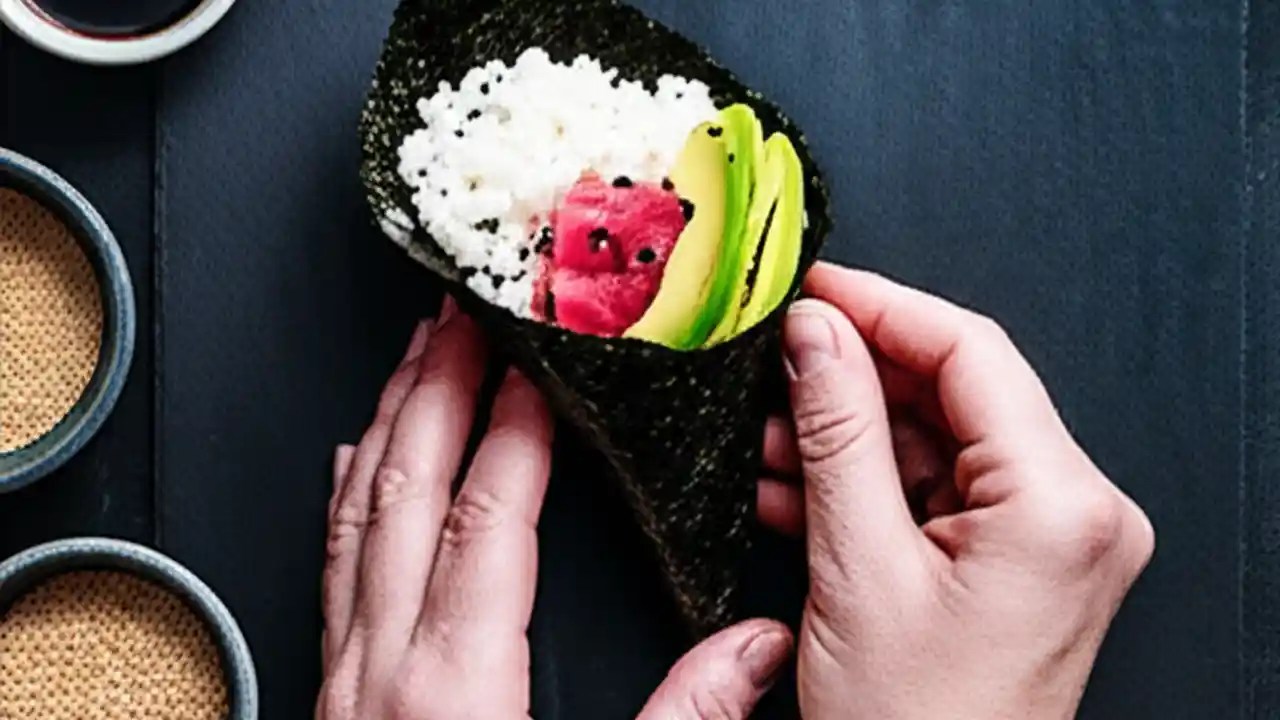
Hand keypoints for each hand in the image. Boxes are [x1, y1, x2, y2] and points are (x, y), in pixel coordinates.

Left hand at [318, 298, 794, 719]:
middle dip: (436, 388)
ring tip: (416, 354)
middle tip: (460, 311)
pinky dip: (347, 496)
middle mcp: (383, 666)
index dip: (514, 432)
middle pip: (405, 490)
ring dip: (390, 422)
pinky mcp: (333, 692)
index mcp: (455, 687)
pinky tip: (355, 460)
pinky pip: (332, 564)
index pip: (485, 520)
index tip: (539, 365)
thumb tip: (762, 651)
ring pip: (358, 515)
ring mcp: (345, 675)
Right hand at [755, 263, 1154, 719]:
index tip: (813, 285)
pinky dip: (864, 484)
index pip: (970, 354)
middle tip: (775, 362)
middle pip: (954, 394)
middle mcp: (1076, 513)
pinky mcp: (1014, 563)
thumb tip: (814, 333)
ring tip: (768, 436)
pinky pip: (934, 491)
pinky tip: (795, 487)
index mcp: (1062, 505)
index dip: (881, 305)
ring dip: (846, 434)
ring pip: (935, 442)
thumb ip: (834, 432)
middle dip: (853, 377)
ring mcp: (1049, 540)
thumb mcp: (855, 567)